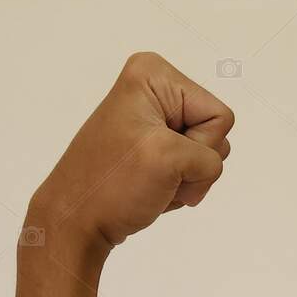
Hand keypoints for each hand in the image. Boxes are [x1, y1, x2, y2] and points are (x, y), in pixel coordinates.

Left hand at [31, 52, 232, 250]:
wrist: (77, 221)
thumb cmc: (110, 186)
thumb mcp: (169, 157)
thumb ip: (210, 155)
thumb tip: (206, 168)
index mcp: (154, 76)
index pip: (218, 115)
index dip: (200, 145)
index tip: (163, 157)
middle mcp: (155, 91)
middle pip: (215, 132)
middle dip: (194, 164)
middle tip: (157, 174)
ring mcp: (155, 121)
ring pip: (206, 154)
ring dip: (187, 179)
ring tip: (153, 183)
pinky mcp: (154, 147)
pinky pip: (192, 168)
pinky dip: (179, 186)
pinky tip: (152, 189)